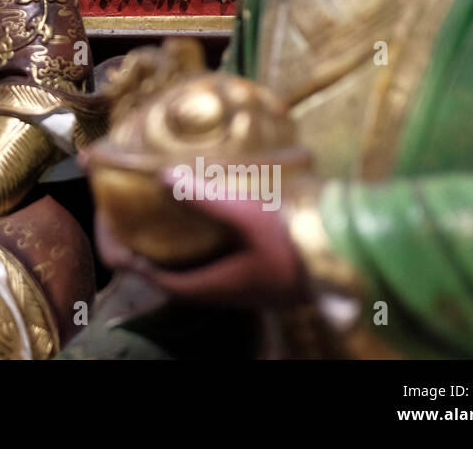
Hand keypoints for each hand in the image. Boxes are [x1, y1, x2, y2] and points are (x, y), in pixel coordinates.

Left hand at [111, 167, 307, 307]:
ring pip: (208, 275)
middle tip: (144, 232)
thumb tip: (163, 177)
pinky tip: (221, 227)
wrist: (352, 258)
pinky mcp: (270, 279)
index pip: (164, 283)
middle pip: (184, 281)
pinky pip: (229, 268)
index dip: (138, 265)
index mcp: (218, 286)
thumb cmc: (294, 242)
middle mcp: (231, 294)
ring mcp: (252, 289)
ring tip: (176, 225)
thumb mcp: (245, 214)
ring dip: (189, 255)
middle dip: (160, 260)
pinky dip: (214, 250)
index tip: (120, 244)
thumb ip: (205, 198)